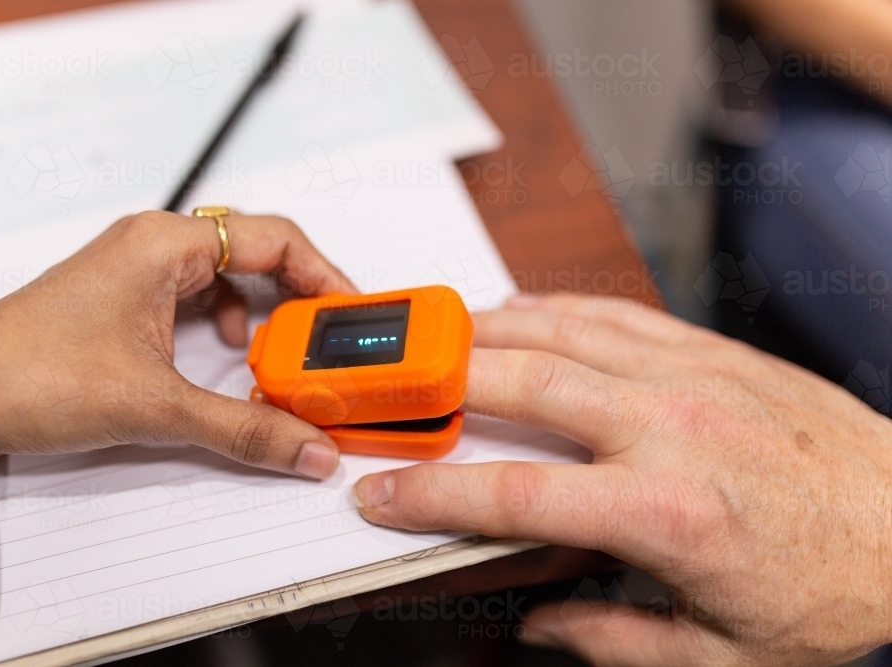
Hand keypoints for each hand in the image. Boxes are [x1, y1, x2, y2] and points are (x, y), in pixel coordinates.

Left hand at [0, 211, 356, 479]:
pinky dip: (223, 323)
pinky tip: (226, 357)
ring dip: (258, 311)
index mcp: (163, 244)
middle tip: (325, 337)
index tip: (351, 310)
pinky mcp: (125, 297)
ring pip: (224, 274)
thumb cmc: (30, 377)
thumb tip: (307, 447)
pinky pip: (194, 295)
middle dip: (295, 294)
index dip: (323, 272)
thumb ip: (245, 429)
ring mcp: (135, 268)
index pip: (273, 237)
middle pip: (253, 250)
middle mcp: (152, 244)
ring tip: (278, 354)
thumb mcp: (157, 406)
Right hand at [353, 293, 891, 665]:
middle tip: (394, 389)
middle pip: (524, 387)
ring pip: (562, 333)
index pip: (514, 495)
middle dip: (443, 384)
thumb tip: (541, 624)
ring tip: (439, 337)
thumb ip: (612, 639)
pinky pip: (614, 314)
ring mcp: (690, 378)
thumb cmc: (832, 586)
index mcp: (665, 514)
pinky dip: (556, 308)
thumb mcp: (719, 654)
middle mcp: (670, 429)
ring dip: (489, 331)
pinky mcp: (710, 351)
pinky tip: (522, 311)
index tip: (387, 492)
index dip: (434, 493)